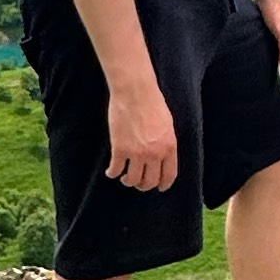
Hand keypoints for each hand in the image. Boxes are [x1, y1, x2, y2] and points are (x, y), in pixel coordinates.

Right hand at [105, 74, 179, 188]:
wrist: (135, 92)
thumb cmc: (152, 103)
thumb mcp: (167, 125)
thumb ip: (166, 144)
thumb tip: (162, 158)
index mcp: (169, 147)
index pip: (169, 175)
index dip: (163, 185)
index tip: (159, 188)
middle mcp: (154, 154)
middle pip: (150, 181)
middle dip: (144, 185)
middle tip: (138, 183)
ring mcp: (136, 153)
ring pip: (132, 180)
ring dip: (128, 181)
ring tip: (124, 177)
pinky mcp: (119, 149)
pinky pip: (115, 169)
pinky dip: (112, 173)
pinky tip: (110, 171)